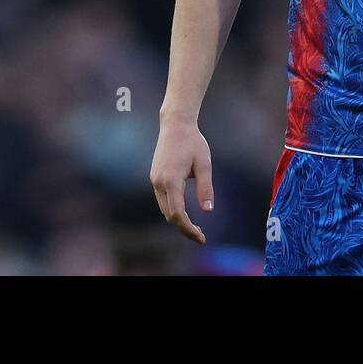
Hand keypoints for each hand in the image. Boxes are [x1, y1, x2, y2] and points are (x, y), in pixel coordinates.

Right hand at [150, 117, 214, 244]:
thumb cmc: (193, 142)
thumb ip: (205, 187)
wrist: (175, 125)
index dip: (189, 229)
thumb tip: (207, 211)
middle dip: (184, 228)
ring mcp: (154, 180)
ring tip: (196, 227)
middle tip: (201, 236)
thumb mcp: (204, 164)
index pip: (178, 214)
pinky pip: (163, 200)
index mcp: (171, 180)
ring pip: (164, 209)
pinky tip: (185, 212)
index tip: (201, 238)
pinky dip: (173, 210)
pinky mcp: (154, 177)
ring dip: (178, 220)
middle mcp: (159, 183)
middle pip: (169, 215)